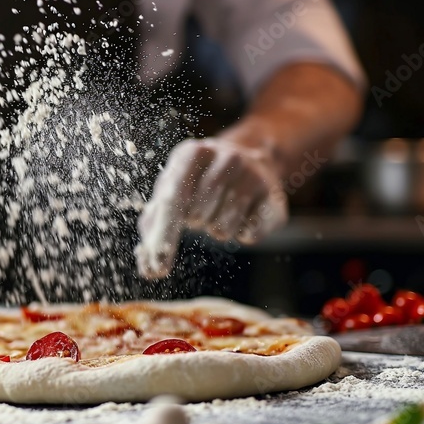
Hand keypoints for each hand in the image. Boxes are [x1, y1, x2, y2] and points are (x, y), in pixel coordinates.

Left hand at [135, 138, 287, 278]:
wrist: (251, 161)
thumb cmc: (198, 182)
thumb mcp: (171, 191)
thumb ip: (153, 227)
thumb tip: (148, 270)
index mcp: (192, 153)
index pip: (174, 199)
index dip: (164, 235)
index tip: (158, 269)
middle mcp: (227, 157)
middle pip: (197, 216)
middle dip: (196, 220)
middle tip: (204, 203)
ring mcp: (254, 175)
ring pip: (223, 229)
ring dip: (218, 227)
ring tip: (224, 207)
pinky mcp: (274, 198)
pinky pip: (250, 236)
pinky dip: (243, 234)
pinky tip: (245, 214)